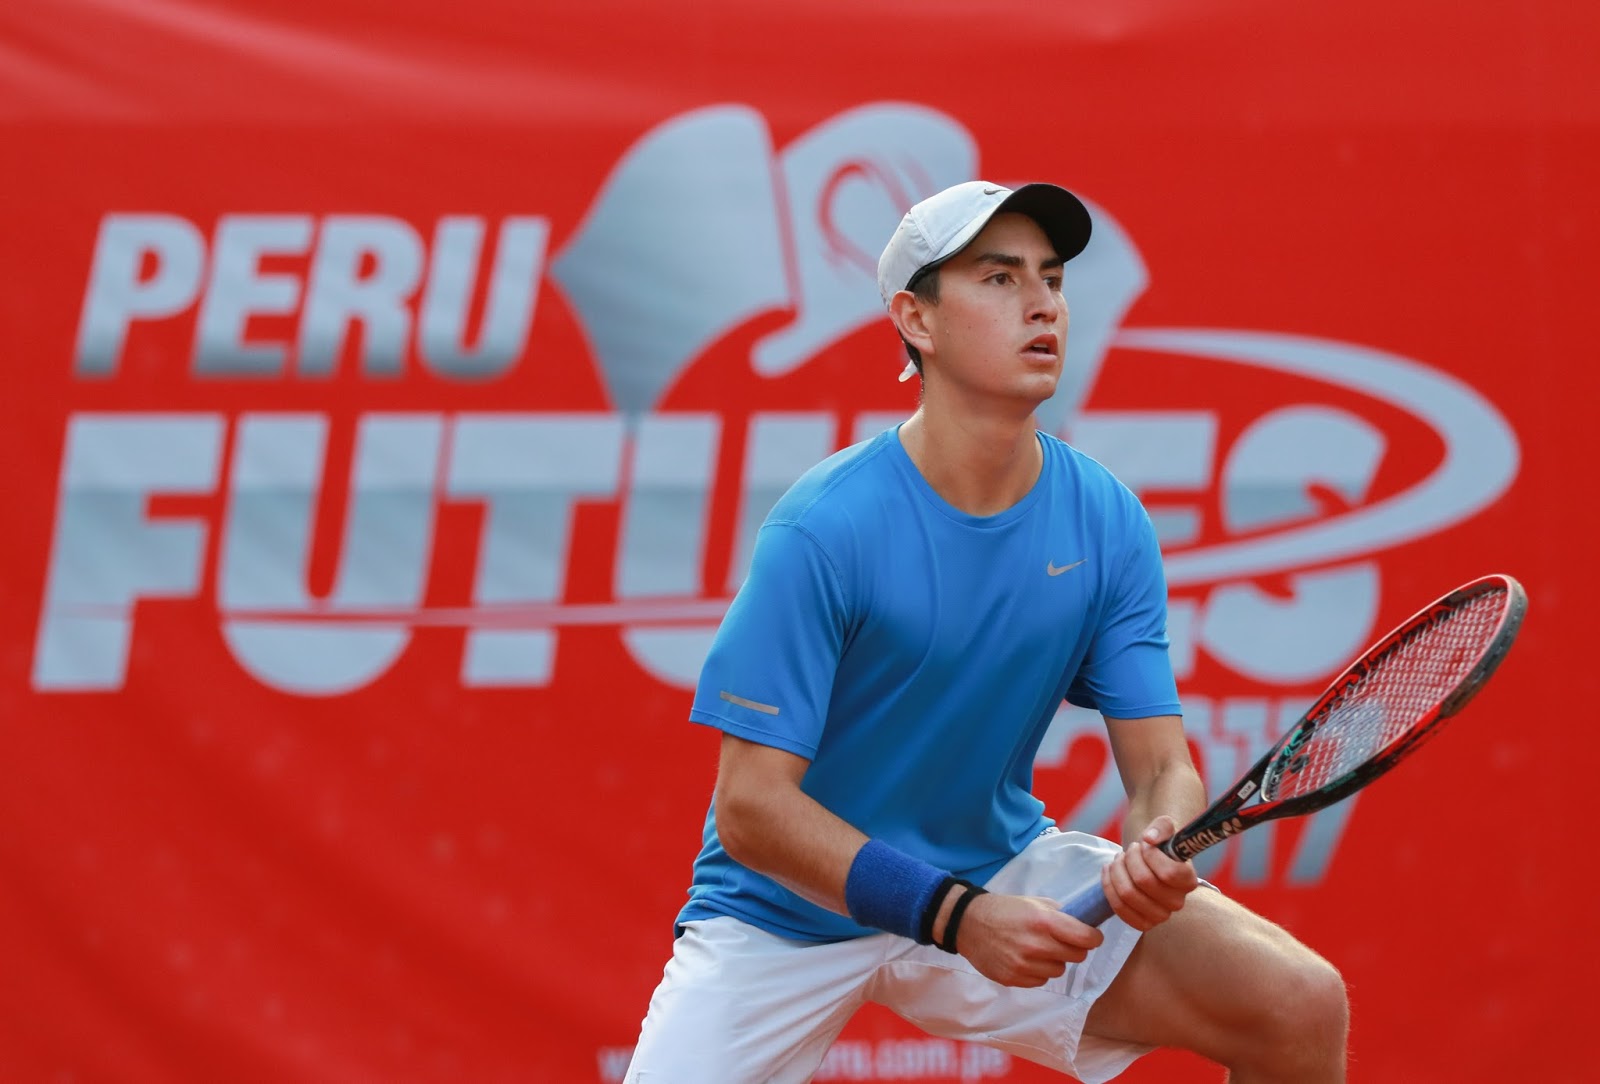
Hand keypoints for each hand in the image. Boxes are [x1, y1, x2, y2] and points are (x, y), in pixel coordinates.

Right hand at [951, 892, 1104, 987]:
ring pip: (1059, 970)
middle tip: (1062, 941)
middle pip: (1077, 956)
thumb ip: (1059, 914)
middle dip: (1074, 948)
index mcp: (1044, 921)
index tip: (1091, 936)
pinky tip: (1025, 958)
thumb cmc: (1004, 909)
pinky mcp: (1014, 979)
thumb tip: (1084, 923)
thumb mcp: (1033, 902)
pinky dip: (1038, 971)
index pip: (1087, 939)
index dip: (1093, 937)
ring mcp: (1024, 965)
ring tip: (1037, 949)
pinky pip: (1041, 980)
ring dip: (1054, 961)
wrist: (968, 923)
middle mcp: (1036, 945)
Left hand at [1100, 814, 1199, 930]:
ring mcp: (1160, 916)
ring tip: (1119, 859)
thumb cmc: (1158, 844)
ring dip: (1117, 870)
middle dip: (1130, 859)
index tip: (1145, 844)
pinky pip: (1119, 908)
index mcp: (1188, 881)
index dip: (1151, 855)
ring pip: (1128, 894)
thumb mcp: (1164, 827)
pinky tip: (1109, 871)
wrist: (1148, 860)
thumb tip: (1149, 838)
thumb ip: (1161, 827)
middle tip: (1130, 849)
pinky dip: (1109, 886)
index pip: (1169, 873)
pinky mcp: (1142, 923)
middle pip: (1143, 881)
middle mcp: (1178, 902)